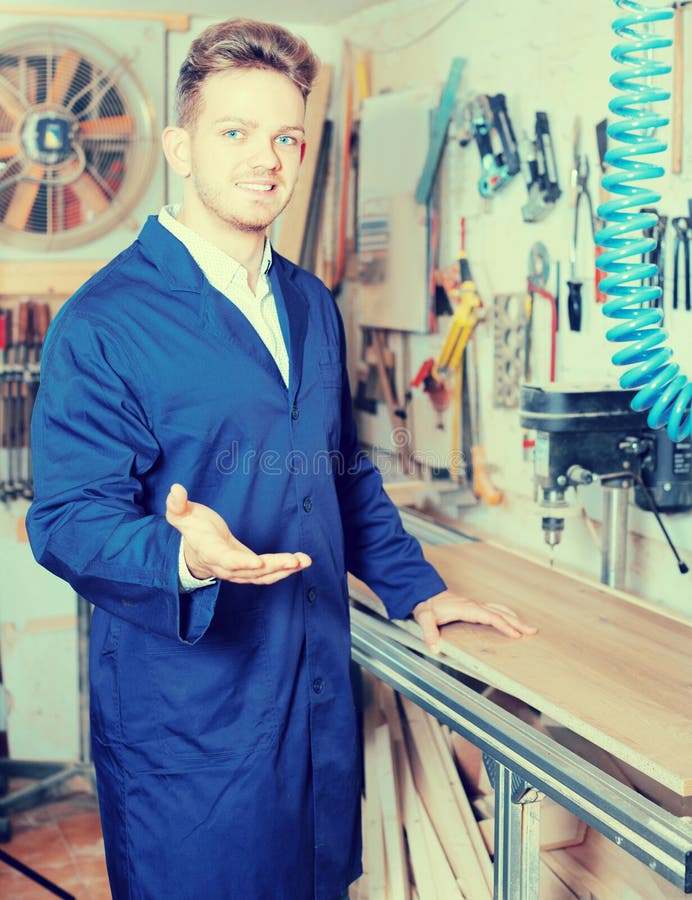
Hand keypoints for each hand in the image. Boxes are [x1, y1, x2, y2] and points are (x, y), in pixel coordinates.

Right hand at [165, 483, 311, 583]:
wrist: (195, 551)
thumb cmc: (192, 528)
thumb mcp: (181, 514)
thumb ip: (177, 504)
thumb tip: (176, 489)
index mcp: (210, 551)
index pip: (225, 560)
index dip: (241, 563)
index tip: (258, 562)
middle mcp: (225, 567)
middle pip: (250, 572)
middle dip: (273, 567)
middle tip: (294, 561)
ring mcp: (239, 572)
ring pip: (262, 576)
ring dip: (285, 570)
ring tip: (305, 561)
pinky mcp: (250, 571)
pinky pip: (268, 575)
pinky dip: (285, 570)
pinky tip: (301, 562)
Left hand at [412, 589, 537, 653]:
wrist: (424, 592)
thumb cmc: (426, 605)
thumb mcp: (424, 618)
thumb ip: (429, 633)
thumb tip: (435, 649)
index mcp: (466, 608)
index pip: (490, 616)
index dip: (504, 625)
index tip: (516, 634)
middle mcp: (474, 605)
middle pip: (500, 613)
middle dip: (517, 622)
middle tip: (532, 631)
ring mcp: (476, 605)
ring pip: (500, 610)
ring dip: (515, 618)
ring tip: (529, 627)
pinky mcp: (475, 606)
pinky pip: (496, 610)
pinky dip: (507, 614)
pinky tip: (513, 618)